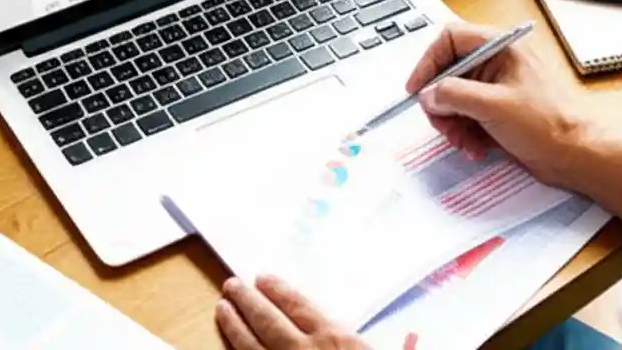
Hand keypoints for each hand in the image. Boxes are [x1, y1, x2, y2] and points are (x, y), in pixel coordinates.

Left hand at [216, 276, 412, 349]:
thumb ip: (377, 346)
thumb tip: (398, 334)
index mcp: (338, 340)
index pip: (299, 305)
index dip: (278, 289)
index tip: (263, 278)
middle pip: (268, 319)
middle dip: (248, 299)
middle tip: (233, 285)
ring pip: (251, 345)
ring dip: (234, 324)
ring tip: (223, 308)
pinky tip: (228, 344)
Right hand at [407, 22, 586, 186]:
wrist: (576, 154)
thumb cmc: (549, 124)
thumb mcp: (492, 105)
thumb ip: (453, 95)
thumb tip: (428, 94)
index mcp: (500, 47)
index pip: (450, 39)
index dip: (428, 63)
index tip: (418, 89)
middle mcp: (497, 62)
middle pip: (448, 72)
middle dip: (442, 103)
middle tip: (444, 124)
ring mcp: (497, 87)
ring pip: (455, 98)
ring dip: (453, 124)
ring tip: (464, 142)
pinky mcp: (498, 110)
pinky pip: (468, 116)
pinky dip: (466, 133)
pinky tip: (476, 148)